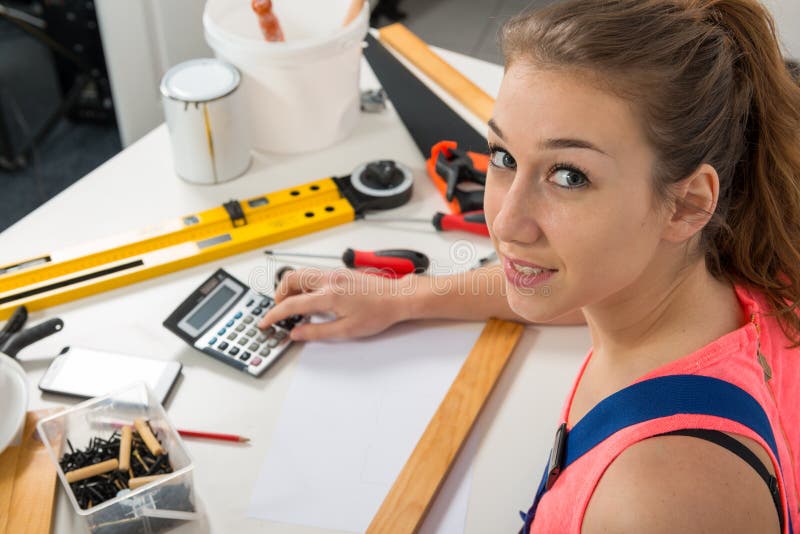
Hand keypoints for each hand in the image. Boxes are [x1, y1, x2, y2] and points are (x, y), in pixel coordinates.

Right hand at [258, 268, 411, 340]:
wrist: (398, 297)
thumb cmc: (378, 312)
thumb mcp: (347, 330)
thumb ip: (317, 332)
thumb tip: (297, 333)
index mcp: (328, 295)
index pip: (291, 304)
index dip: (274, 315)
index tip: (265, 322)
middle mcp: (328, 279)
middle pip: (291, 279)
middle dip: (279, 295)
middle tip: (278, 311)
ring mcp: (334, 273)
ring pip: (301, 274)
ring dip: (291, 288)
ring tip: (293, 306)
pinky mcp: (339, 272)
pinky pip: (313, 275)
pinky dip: (303, 284)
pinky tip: (309, 298)